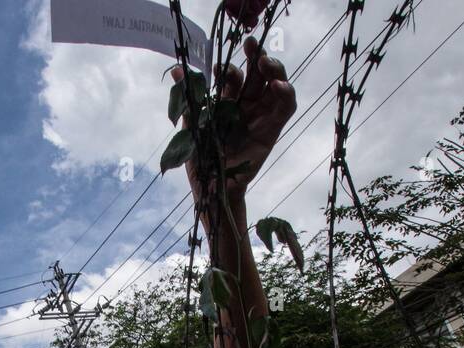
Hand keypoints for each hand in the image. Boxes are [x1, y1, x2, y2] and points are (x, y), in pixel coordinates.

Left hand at [171, 36, 295, 205]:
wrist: (211, 188)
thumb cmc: (201, 158)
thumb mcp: (192, 125)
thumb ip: (189, 97)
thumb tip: (177, 69)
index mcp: (227, 103)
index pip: (234, 77)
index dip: (229, 68)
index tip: (217, 68)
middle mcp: (246, 107)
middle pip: (258, 75)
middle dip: (256, 56)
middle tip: (251, 44)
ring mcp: (260, 117)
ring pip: (275, 85)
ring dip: (274, 69)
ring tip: (265, 62)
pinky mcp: (272, 131)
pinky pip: (285, 109)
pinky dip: (286, 94)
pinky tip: (278, 84)